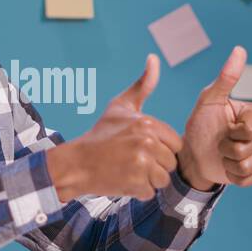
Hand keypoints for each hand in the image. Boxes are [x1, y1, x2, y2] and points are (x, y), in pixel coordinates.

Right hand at [46, 54, 183, 201]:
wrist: (76, 162)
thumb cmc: (100, 134)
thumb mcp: (120, 106)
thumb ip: (143, 85)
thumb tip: (154, 58)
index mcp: (147, 123)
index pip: (175, 144)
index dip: (161, 149)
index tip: (141, 147)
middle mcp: (146, 142)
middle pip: (171, 163)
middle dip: (155, 166)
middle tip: (132, 160)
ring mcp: (141, 164)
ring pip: (163, 179)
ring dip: (148, 180)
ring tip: (129, 170)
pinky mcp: (134, 183)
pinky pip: (149, 192)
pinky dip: (137, 191)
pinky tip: (122, 180)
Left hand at [178, 45, 251, 189]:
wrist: (196, 154)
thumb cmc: (201, 125)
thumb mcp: (208, 101)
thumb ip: (225, 78)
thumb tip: (239, 49)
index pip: (250, 129)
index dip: (231, 133)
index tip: (223, 128)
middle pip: (248, 148)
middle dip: (228, 149)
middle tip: (222, 143)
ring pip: (249, 165)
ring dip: (229, 164)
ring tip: (225, 155)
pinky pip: (251, 179)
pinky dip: (234, 176)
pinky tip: (230, 167)